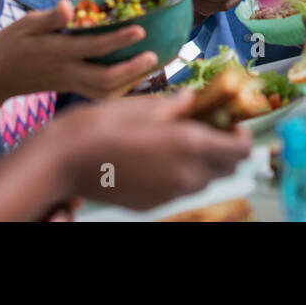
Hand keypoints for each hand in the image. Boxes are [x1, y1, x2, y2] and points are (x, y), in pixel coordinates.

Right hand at [0, 1, 160, 101]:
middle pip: (106, 79)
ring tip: (155, 66)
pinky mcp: (71, 90)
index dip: (118, 39)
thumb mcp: (24, 24)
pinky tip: (137, 79)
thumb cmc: (9, 45)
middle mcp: (67, 72)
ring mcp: (70, 84)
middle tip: (156, 56)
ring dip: (132, 82)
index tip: (141, 30)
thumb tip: (68, 5)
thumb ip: (49, 17)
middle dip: (133, 70)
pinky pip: (100, 95)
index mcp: (58, 52)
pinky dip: (122, 90)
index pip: (93, 47)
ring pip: (106, 92)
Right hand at [48, 91, 252, 209]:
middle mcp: (185, 174)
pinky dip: (181, 175)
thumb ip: (175, 105)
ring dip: (204, 163)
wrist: (63, 162)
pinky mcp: (152, 205)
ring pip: (204, 181)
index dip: (241, 136)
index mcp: (188, 145)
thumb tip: (192, 99)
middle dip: (225, 149)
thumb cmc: (100, 125)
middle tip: (208, 128)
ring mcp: (169, 193)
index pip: (240, 150)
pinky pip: (180, 190)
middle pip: (227, 169)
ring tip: (181, 140)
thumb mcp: (142, 106)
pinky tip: (158, 157)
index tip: (230, 121)